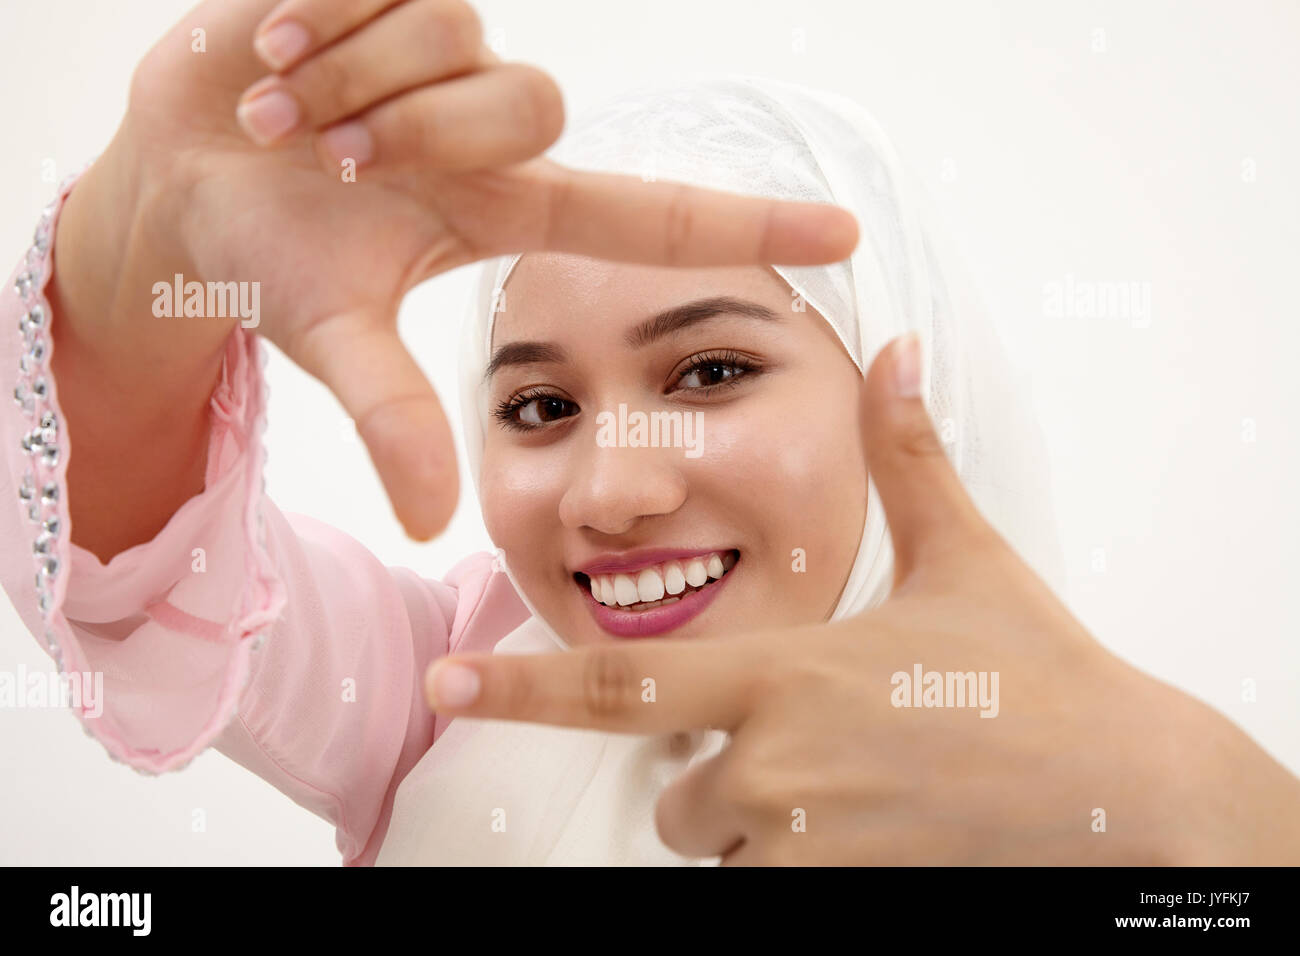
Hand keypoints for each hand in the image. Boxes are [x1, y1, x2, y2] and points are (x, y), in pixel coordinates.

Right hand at [54, 0, 856, 542]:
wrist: (178, 179)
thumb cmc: (269, 256)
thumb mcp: (330, 335)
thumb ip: (390, 414)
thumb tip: (433, 521)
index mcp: (506, 208)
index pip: (653, 212)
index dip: (748, 226)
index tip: (845, 233)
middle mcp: (495, 128)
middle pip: (533, 102)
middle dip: (415, 132)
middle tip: (330, 162)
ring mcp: (446, 53)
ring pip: (456, 33)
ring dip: (351, 85)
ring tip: (282, 116)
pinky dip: (315, 23)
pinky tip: (269, 56)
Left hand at [423, 333, 1299, 864]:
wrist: (1120, 788)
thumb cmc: (1035, 672)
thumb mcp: (964, 555)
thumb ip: (908, 458)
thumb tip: (902, 350)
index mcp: (780, 670)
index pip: (618, 685)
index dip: (521, 687)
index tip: (446, 685)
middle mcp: (770, 763)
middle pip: (672, 789)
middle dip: (710, 772)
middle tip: (809, 746)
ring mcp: (800, 838)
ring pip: (719, 843)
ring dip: (759, 820)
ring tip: (854, 784)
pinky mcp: (836, 891)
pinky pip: (767, 884)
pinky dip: (796, 857)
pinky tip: (871, 823)